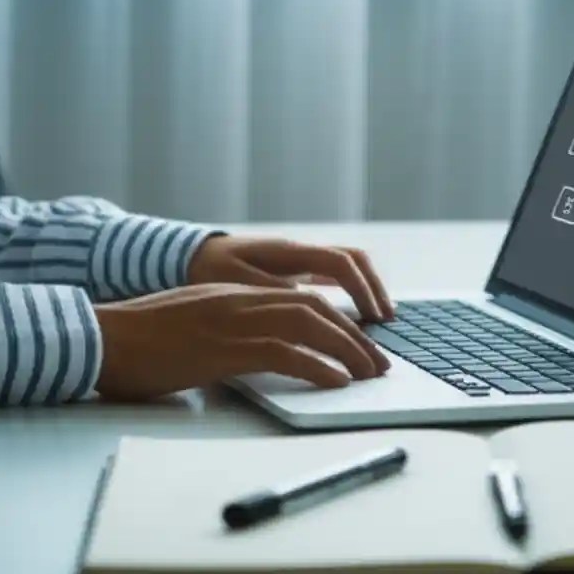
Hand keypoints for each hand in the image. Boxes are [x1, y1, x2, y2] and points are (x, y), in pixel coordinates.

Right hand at [92, 283, 390, 400]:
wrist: (99, 338)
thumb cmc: (134, 342)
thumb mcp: (187, 327)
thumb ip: (222, 332)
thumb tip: (247, 356)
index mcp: (231, 294)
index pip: (298, 298)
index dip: (334, 319)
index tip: (355, 342)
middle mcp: (238, 300)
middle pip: (314, 308)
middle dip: (352, 334)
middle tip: (376, 362)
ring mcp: (231, 321)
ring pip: (308, 325)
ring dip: (346, 349)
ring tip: (368, 374)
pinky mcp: (222, 348)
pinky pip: (283, 353)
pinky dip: (317, 366)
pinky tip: (336, 382)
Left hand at [187, 236, 395, 321]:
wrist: (187, 255)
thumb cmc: (208, 270)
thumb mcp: (232, 283)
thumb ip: (269, 291)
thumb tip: (305, 302)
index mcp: (287, 253)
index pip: (339, 262)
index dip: (361, 288)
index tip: (374, 317)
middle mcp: (298, 251)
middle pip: (352, 260)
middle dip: (373, 289)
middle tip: (386, 322)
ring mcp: (297, 259)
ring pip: (345, 266)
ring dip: (364, 290)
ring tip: (377, 320)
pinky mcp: (292, 270)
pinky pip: (331, 276)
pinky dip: (348, 293)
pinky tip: (352, 316)